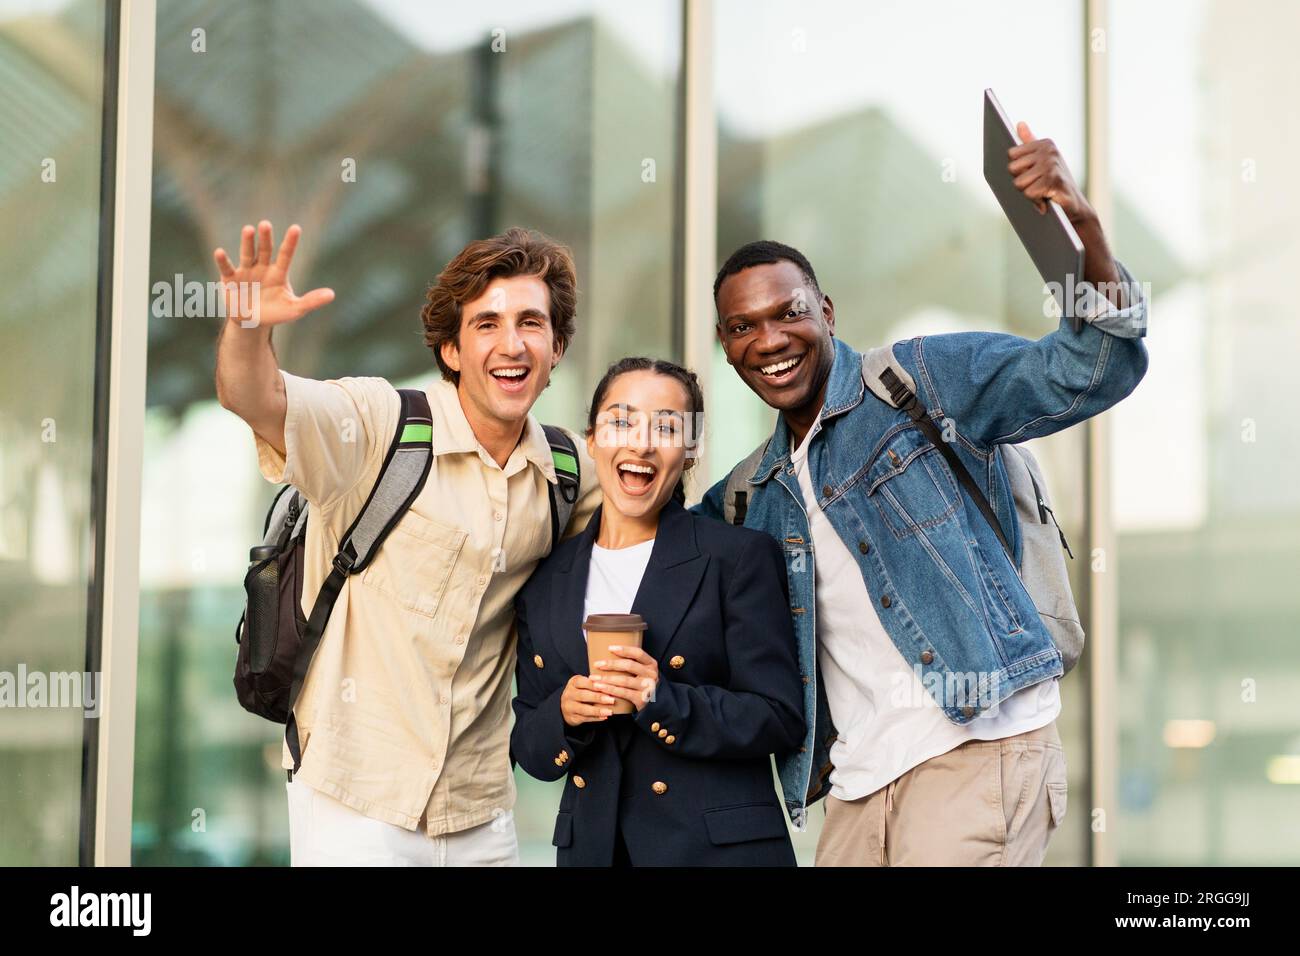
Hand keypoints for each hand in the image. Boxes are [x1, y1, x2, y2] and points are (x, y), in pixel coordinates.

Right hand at [213, 220, 333, 327]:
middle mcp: (262, 267)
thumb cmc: (276, 313)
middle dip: (265, 237)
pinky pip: (226, 268)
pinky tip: (219, 252)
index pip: (285, 255)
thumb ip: (311, 301)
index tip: (296, 228)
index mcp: (279, 272)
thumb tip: (332, 295)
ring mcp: (245, 271)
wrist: (252, 323)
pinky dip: (223, 261)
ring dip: (247, 242)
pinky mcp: (230, 279)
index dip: (290, 242)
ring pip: (247, 254)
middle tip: (265, 224)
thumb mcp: (295, 309)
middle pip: (265, 250)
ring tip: (249, 229)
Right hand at [560, 674, 614, 726]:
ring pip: (583, 709)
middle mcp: (568, 694)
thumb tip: (610, 684)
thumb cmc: (581, 691)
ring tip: (609, 712)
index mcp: (573, 683)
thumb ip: (594, 683)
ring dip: (598, 711)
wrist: (568, 705)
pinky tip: (604, 717)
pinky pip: (584, 718)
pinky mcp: (571, 718)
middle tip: (611, 700)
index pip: (582, 682)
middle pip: (582, 696)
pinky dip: (595, 718)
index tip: (605, 686)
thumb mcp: (584, 684)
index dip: (593, 684)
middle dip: (598, 698)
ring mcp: (568, 707)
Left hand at [591, 645, 659, 711]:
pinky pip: (623, 693)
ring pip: (624, 680)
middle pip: (629, 666)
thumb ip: (632, 662)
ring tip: (594, 678)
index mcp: (651, 664)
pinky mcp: (642, 699)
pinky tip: (601, 688)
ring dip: (607, 679)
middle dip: (611, 664)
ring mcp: (647, 687)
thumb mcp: (643, 671)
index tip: (609, 648)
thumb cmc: (643, 683)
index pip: (638, 653)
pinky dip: (610, 690)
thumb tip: (609, 652)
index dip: (624, 650)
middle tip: (597, 664)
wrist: (656, 703)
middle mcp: (651, 674)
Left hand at [1007, 122, 1095, 226]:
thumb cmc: (1056, 183)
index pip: (1011, 154)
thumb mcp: (1043, 161)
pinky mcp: (1054, 181)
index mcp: (1045, 144)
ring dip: (1028, 193)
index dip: (1017, 169)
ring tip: (1042, 193)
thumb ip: (1029, 143)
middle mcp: (1049, 151)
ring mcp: (1052, 165)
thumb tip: (1019, 123)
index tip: (1031, 173)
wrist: (1075, 205)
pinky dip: (1035, 201)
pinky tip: (1046, 200)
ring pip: (1018, 183)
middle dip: (1020, 182)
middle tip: (1037, 185)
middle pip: (1012, 168)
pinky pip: (1029, 193)